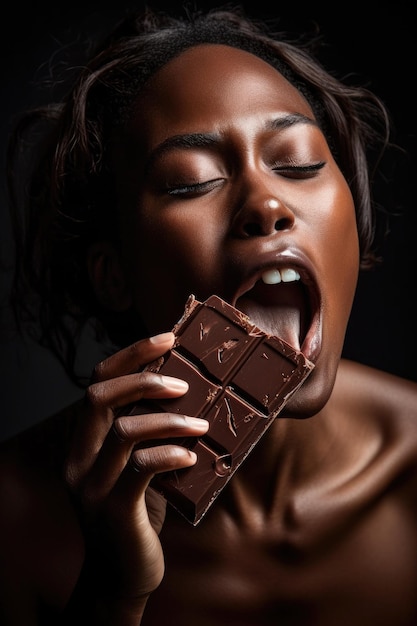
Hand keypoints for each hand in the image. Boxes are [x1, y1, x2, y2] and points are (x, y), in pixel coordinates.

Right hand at [63, 332, 207, 619]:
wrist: (123, 573)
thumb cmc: (138, 510)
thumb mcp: (139, 466)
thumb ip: (149, 432)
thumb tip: (189, 389)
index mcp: (83, 441)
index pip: (97, 383)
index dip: (131, 355)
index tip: (167, 339)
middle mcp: (78, 458)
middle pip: (99, 397)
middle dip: (144, 377)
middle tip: (184, 381)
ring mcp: (91, 486)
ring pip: (124, 430)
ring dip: (169, 420)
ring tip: (200, 423)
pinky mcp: (113, 510)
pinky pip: (141, 469)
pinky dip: (170, 454)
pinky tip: (192, 458)